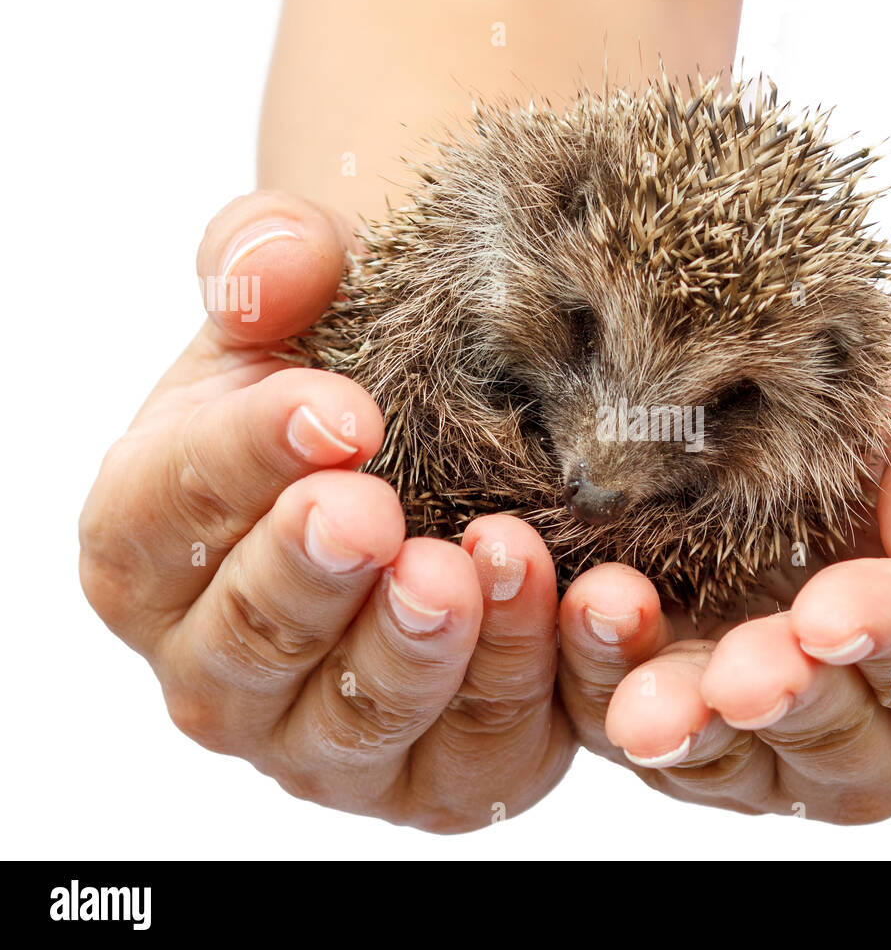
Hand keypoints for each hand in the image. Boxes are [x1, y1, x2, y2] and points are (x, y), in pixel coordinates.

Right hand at [79, 192, 573, 832]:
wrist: (442, 468)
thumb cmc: (342, 397)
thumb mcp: (296, 319)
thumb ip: (265, 267)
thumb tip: (279, 262)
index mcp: (153, 548)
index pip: (164, 512)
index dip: (239, 461)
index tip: (334, 409)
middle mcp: (218, 668)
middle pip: (244, 645)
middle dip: (310, 577)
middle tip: (377, 510)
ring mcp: (323, 741)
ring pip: (357, 723)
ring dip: (419, 649)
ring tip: (482, 559)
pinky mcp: (436, 775)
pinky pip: (480, 752)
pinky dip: (536, 683)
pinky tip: (591, 603)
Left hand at [557, 325, 890, 821]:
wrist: (859, 436)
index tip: (834, 613)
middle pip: (846, 744)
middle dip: (784, 700)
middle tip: (736, 675)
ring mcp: (798, 748)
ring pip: (742, 762)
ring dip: (685, 718)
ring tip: (634, 671)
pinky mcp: (707, 728)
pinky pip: (661, 735)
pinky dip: (611, 689)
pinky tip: (580, 629)